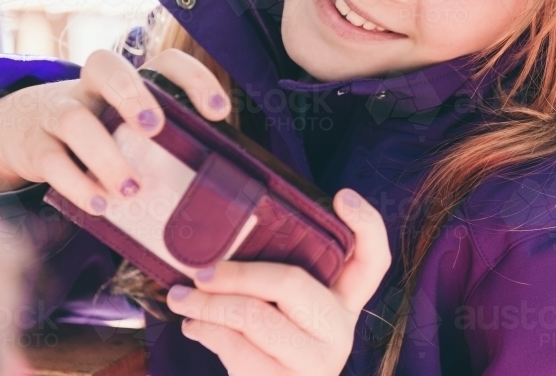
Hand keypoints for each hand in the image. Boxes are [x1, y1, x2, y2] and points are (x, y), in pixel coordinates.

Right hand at [0, 48, 229, 214]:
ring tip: (132, 189)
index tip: (218, 112)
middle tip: (154, 130)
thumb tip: (223, 185)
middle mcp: (91, 88)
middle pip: (105, 67)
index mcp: (128, 81)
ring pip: (74, 119)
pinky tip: (101, 205)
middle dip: (131, 95)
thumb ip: (165, 144)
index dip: (193, 79)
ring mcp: (57, 112)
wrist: (19, 132)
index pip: (164, 62)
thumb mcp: (127, 127)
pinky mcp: (33, 146)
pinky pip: (51, 161)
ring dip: (106, 156)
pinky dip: (78, 185)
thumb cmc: (98, 132)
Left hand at [165, 188, 391, 375]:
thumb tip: (219, 250)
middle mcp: (340, 331)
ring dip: (209, 306)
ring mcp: (318, 363)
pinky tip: (195, 326)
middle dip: (236, 273)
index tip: (343, 196)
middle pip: (291, 283)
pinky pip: (238, 352)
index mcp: (346, 302)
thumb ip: (272, 281)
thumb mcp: (283, 312)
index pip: (373, 260)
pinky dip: (208, 334)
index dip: (367, 225)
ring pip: (256, 318)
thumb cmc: (270, 348)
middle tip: (199, 271)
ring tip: (181, 298)